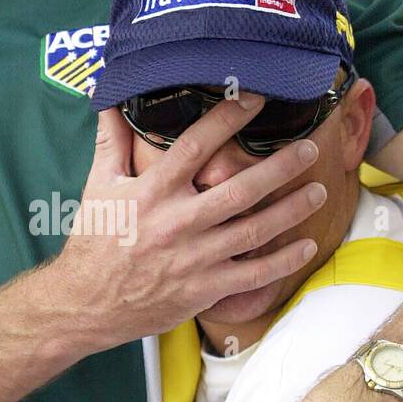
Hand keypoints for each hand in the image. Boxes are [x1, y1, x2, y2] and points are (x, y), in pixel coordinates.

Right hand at [54, 102, 324, 347]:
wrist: (84, 304)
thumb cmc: (93, 241)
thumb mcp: (97, 186)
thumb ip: (111, 141)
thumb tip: (109, 97)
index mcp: (151, 192)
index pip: (194, 146)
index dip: (227, 119)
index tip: (255, 99)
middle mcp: (177, 222)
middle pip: (239, 190)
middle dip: (279, 167)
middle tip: (308, 148)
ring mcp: (194, 258)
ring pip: (254, 230)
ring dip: (291, 210)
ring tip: (318, 191)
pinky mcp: (203, 290)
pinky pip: (252, 275)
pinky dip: (282, 262)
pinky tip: (305, 246)